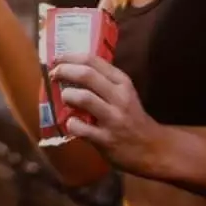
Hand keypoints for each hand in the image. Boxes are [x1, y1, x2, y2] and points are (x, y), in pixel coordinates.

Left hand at [50, 53, 166, 175]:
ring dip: (67, 96)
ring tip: (65, 98)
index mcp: (122, 82)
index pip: (94, 60)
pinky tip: (72, 123)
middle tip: (54, 74)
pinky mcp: (106, 139)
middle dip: (64, 71)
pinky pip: (80, 128)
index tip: (57, 58)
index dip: (71, 57)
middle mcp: (119, 97)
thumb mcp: (124, 93)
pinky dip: (71, 124)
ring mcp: (113, 118)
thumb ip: (104, 81)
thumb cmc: (132, 117)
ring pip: (83, 98)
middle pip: (86, 75)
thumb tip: (72, 69)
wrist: (152, 148)